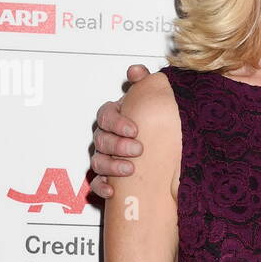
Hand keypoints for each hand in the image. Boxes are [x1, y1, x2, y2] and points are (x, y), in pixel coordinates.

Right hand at [90, 63, 150, 198]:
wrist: (164, 154)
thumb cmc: (153, 126)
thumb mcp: (151, 102)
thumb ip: (144, 83)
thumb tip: (136, 70)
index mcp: (114, 118)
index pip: (106, 115)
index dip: (117, 122)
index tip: (134, 129)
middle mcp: (106, 138)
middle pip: (101, 139)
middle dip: (117, 145)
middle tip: (137, 149)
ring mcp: (104, 158)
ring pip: (97, 161)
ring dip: (111, 166)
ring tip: (129, 169)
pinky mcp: (106, 178)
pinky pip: (96, 183)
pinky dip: (102, 187)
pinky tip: (112, 190)